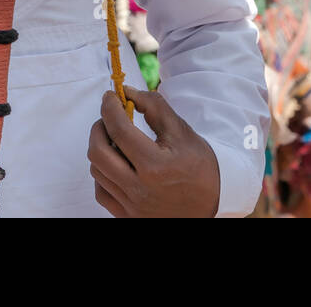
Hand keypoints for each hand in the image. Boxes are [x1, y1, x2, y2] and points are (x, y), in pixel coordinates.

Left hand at [87, 84, 220, 216]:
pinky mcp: (128, 217)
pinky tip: (117, 163)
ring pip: (97, 171)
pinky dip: (103, 173)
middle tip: (110, 117)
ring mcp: (132, 206)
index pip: (119, 130)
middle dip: (99, 127)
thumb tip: (126, 92)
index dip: (110, 107)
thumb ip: (153, 106)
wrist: (214, 202)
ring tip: (117, 140)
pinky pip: (101, 192)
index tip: (110, 96)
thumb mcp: (181, 131)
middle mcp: (140, 189)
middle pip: (98, 152)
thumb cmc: (199, 164)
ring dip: (101, 148)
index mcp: (155, 165)